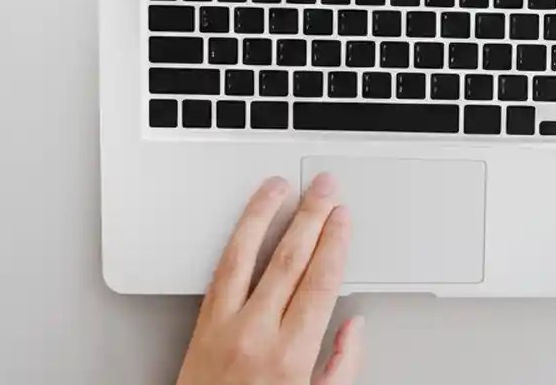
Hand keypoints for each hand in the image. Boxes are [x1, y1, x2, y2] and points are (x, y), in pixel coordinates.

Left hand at [177, 174, 363, 384]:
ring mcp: (224, 326)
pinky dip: (236, 239)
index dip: (335, 243)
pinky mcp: (201, 325)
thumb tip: (353, 328)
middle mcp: (256, 334)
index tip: (344, 219)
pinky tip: (247, 222)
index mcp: (291, 355)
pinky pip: (221, 271)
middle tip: (324, 188)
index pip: (321, 281)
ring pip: (248, 254)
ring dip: (266, 214)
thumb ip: (342, 366)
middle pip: (291, 259)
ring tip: (279, 188)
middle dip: (312, 216)